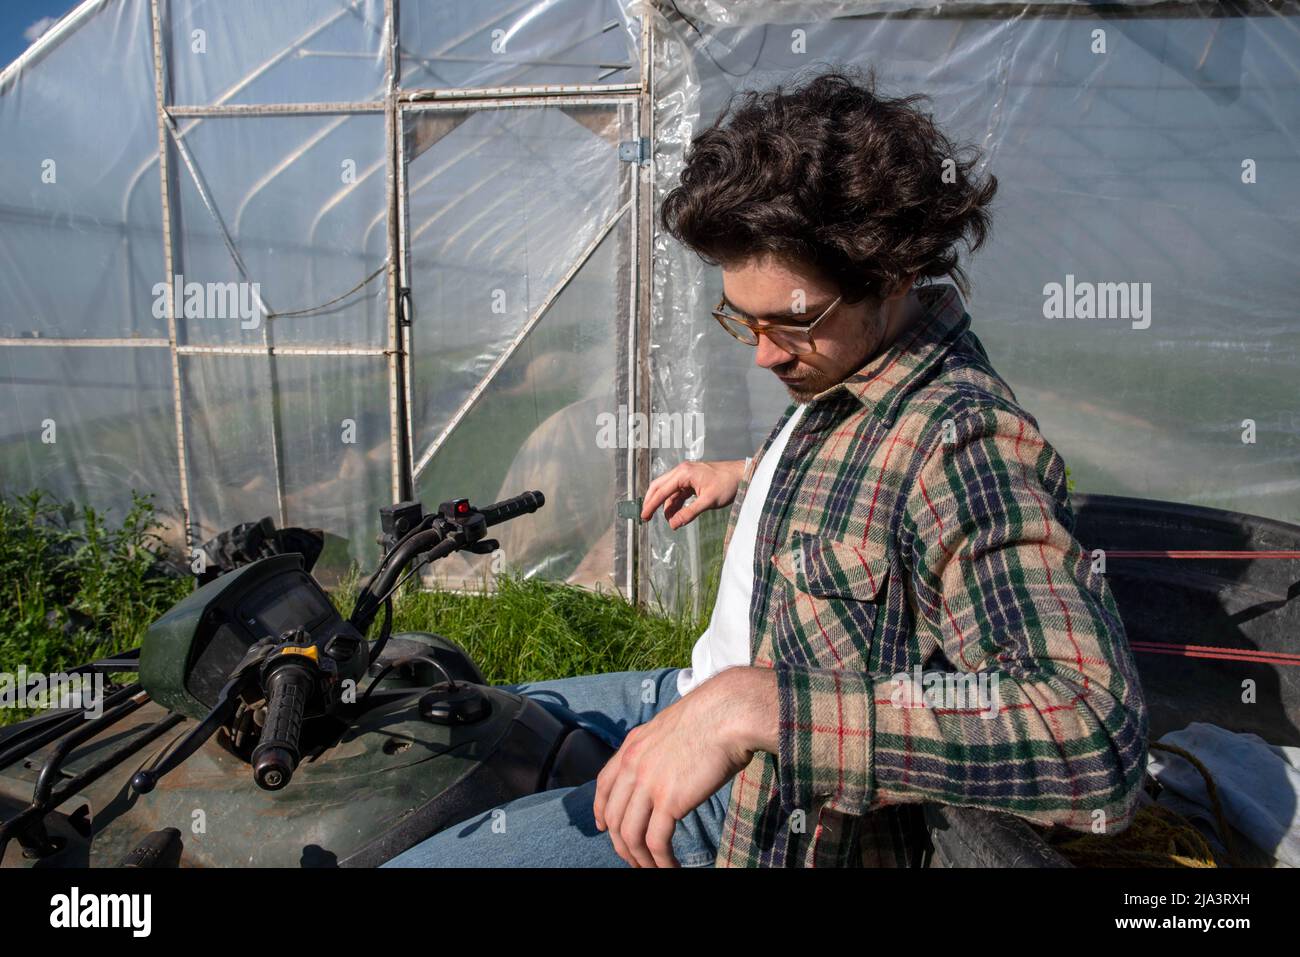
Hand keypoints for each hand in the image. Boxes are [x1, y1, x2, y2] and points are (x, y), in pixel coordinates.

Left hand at [593, 667, 776, 866]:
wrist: (728, 713)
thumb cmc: (713, 716)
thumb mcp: (672, 727)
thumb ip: (661, 748)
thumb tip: (668, 767)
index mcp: (632, 745)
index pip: (604, 784)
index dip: (601, 810)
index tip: (604, 827)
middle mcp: (633, 764)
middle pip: (614, 815)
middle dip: (621, 843)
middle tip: (635, 859)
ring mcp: (648, 783)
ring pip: (630, 834)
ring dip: (639, 859)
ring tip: (652, 870)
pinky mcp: (669, 800)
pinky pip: (656, 842)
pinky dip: (660, 861)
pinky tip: (670, 868)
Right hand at [641, 459, 745, 529]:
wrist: (742, 474)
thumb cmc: (727, 485)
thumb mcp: (708, 502)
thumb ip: (689, 513)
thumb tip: (673, 524)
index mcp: (684, 473)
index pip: (661, 491)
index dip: (651, 505)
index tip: (644, 517)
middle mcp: (682, 471)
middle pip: (660, 487)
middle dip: (652, 502)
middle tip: (646, 517)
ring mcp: (687, 475)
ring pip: (669, 490)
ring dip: (666, 505)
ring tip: (670, 521)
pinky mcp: (692, 480)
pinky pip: (678, 492)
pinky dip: (675, 503)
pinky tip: (676, 514)